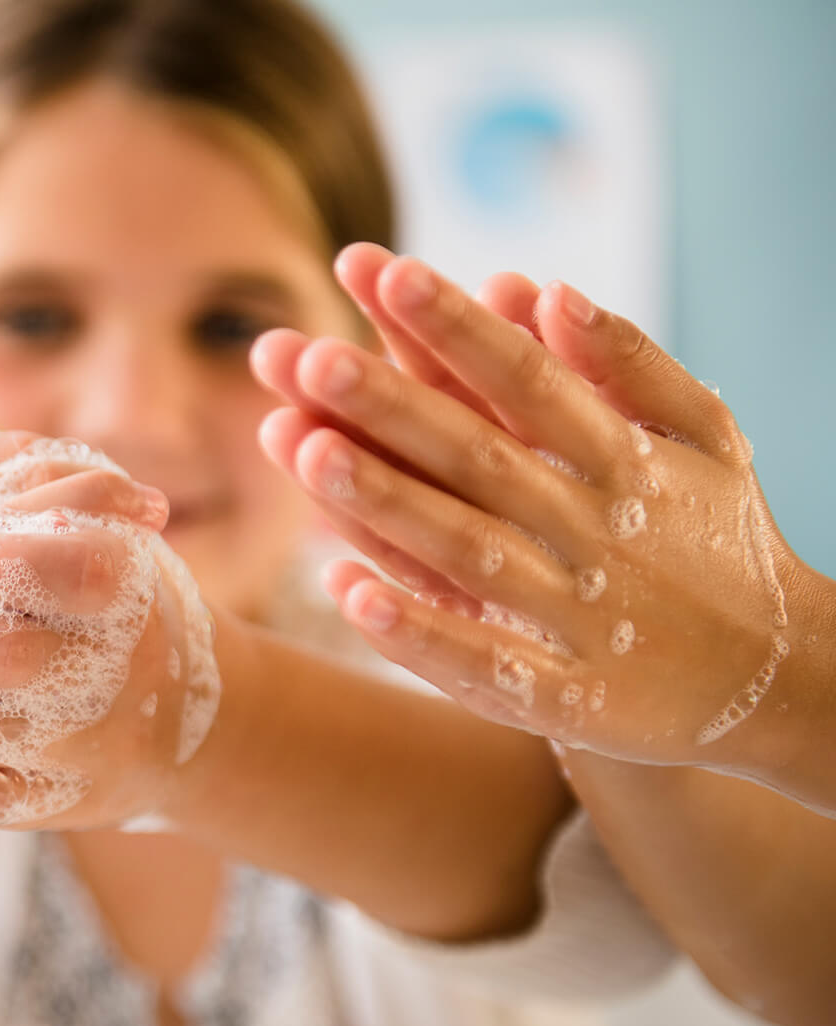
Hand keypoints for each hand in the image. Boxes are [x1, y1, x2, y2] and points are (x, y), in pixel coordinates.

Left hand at [0, 423, 214, 831]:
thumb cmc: (102, 586)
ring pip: (3, 734)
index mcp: (127, 582)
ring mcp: (94, 742)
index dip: (23, 557)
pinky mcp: (65, 798)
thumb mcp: (57, 509)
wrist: (178, 712)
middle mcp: (120, 666)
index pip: (88, 570)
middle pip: (36, 659)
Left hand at [252, 245, 829, 777]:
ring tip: (305, 450)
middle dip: (391, 406)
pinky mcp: (560, 694)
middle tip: (306, 355)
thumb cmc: (720, 539)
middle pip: (477, 457)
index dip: (457, 328)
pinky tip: (345, 592)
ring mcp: (574, 616)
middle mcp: (591, 531)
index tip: (387, 272)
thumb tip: (549, 288)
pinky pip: (477, 662)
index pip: (526, 379)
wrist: (779, 682)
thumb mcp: (703, 437)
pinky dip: (415, 631)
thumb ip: (630, 362)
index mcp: (623, 460)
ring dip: (383, 504)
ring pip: (464, 552)